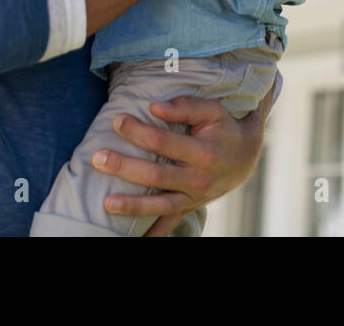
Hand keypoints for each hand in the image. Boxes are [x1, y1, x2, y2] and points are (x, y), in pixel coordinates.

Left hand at [92, 82, 276, 236]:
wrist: (246, 157)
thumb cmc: (223, 128)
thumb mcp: (211, 110)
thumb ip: (184, 106)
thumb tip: (154, 107)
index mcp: (203, 152)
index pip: (163, 142)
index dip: (138, 131)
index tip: (117, 120)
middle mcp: (199, 179)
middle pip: (156, 175)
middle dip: (124, 167)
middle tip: (97, 158)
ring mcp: (195, 197)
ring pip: (160, 206)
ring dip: (132, 206)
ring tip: (106, 203)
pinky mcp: (191, 207)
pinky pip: (170, 223)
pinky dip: (154, 233)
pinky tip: (135, 239)